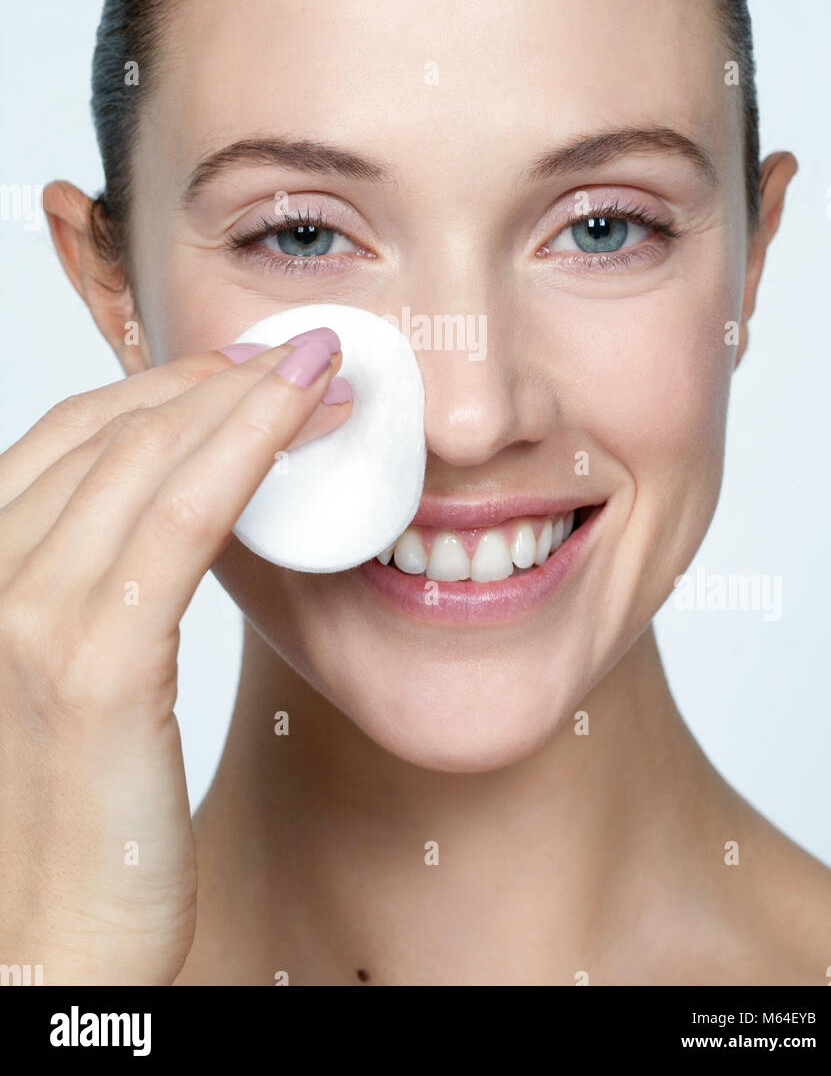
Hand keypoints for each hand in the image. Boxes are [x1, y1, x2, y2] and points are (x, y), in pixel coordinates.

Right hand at [0, 332, 347, 984]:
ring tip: (324, 374)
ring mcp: (30, 617)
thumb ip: (108, 590)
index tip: (246, 368)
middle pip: (109, 430)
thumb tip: (185, 517)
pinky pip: (182, 520)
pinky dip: (247, 446)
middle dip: (214, 377)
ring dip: (246, 396)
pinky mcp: (93, 666)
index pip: (72, 437)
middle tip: (302, 357)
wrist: (51, 948)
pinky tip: (302, 414)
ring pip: (149, 457)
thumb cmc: (81, 818)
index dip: (165, 387)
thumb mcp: (79, 677)